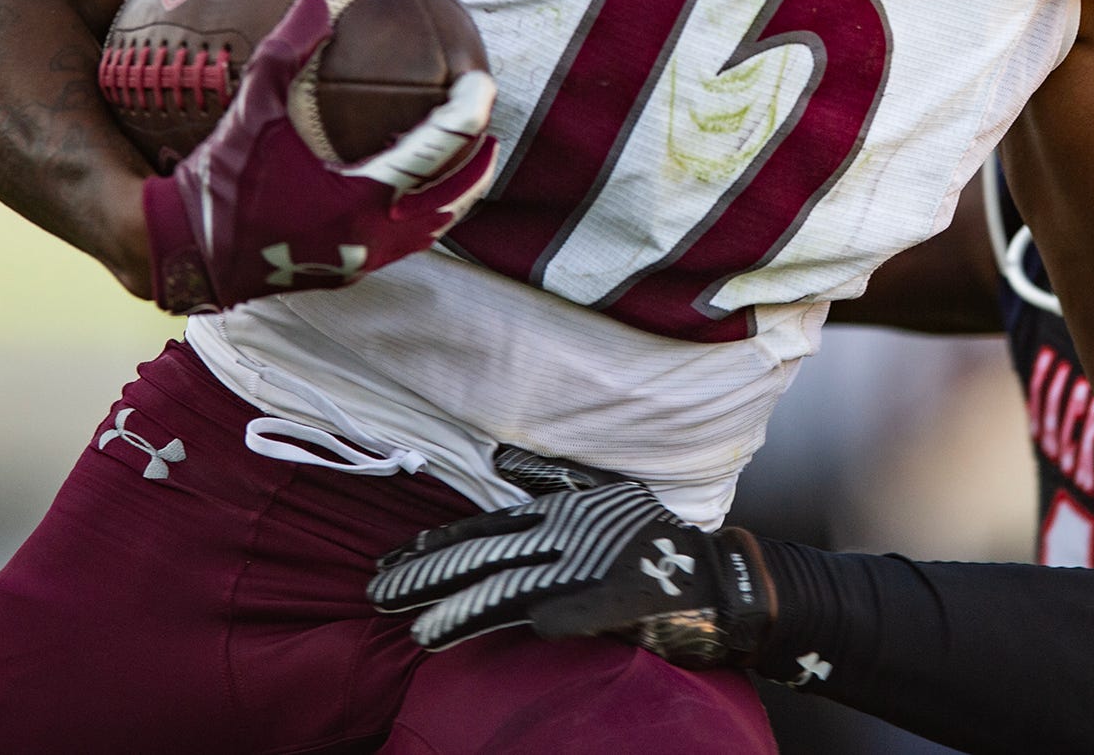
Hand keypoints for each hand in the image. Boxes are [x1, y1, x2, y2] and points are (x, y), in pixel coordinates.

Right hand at [141, 0, 500, 313]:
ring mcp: (362, 259)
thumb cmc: (217, 181)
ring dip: (454, 193)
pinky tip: (407, 192)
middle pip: (453, 195)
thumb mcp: (251, 112)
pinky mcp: (345, 272)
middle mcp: (372, 234)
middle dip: (478, 161)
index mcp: (361, 196)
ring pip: (431, 227)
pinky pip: (401, 242)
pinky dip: (418, 214)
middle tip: (489, 126)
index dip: (467, 111)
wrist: (181, 253)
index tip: (483, 81)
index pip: (439, 149)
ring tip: (466, 162)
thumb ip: (285, 53)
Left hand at [368, 481, 773, 664]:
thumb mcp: (605, 494)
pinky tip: (456, 636)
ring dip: (451, 608)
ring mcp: (577, 572)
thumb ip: (551, 476)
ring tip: (412, 626)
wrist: (715, 583)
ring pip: (498, 588)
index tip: (394, 558)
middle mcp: (562, 537)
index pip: (484, 529)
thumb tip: (500, 457)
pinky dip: (498, 622)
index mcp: (560, 512)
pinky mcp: (595, 605)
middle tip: (377, 590)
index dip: (437, 544)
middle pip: (479, 556)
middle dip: (425, 575)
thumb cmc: (658, 542)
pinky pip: (539, 615)